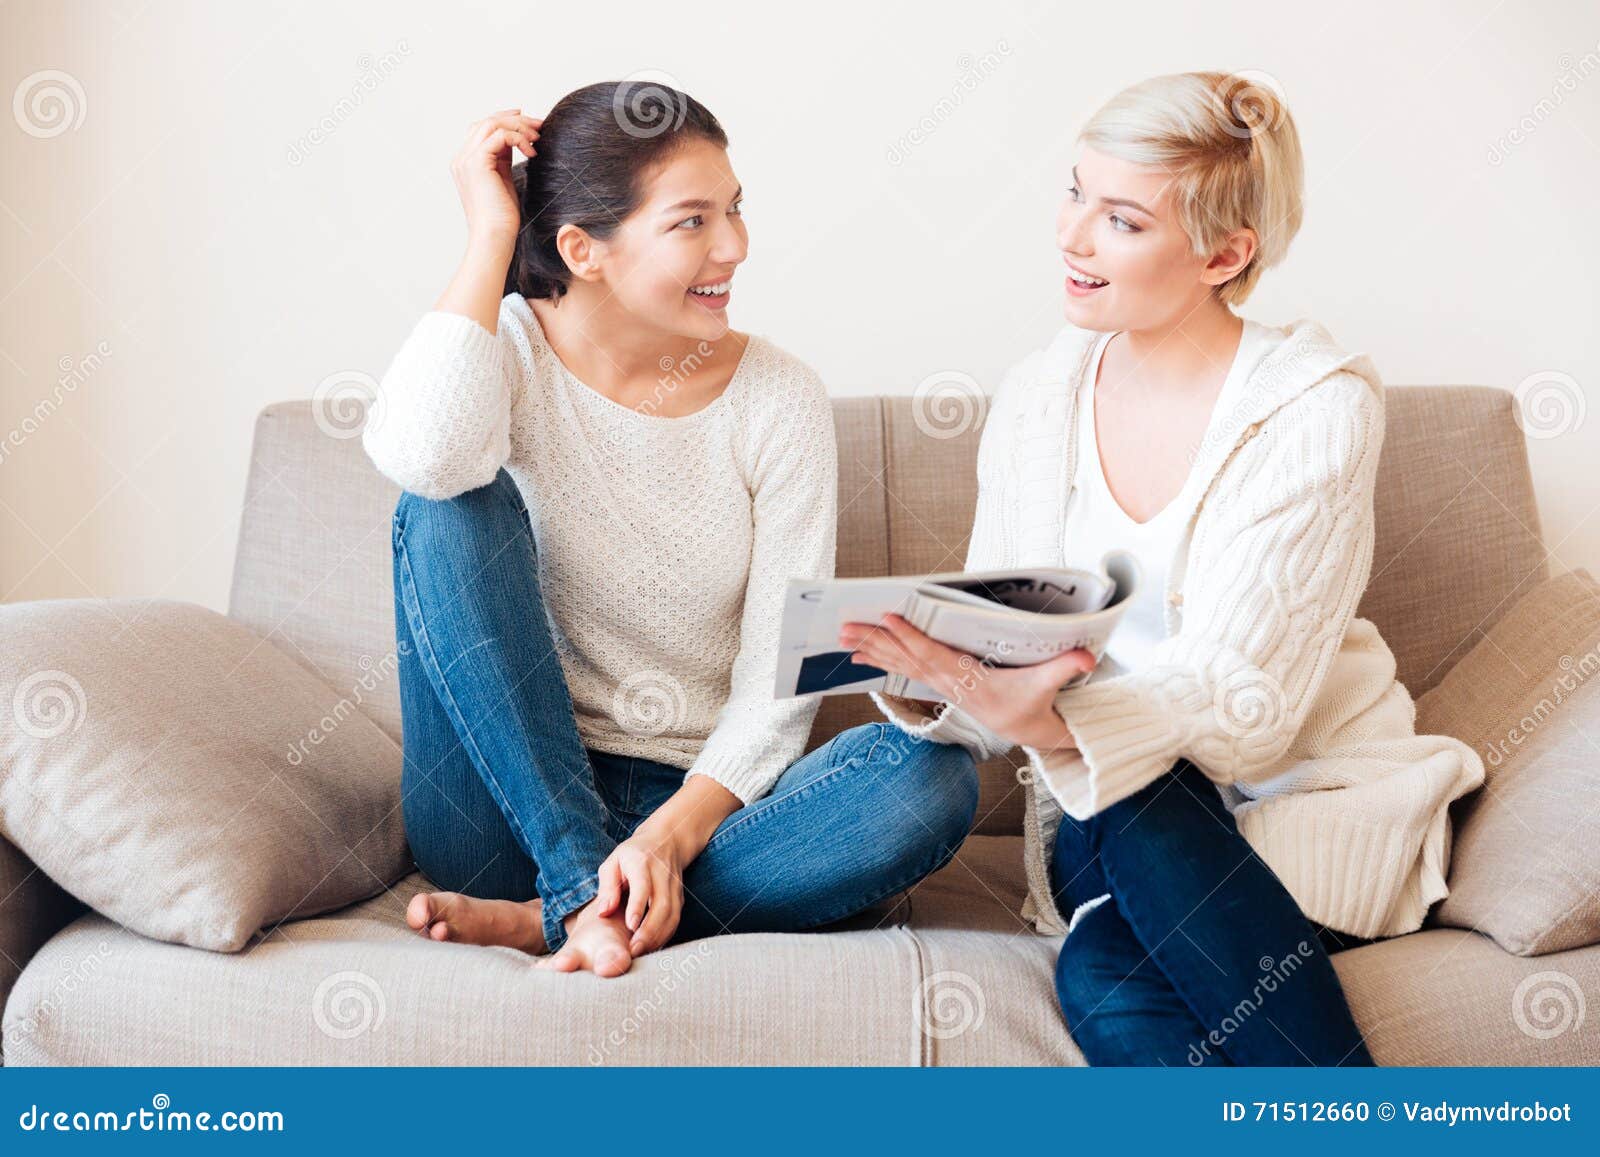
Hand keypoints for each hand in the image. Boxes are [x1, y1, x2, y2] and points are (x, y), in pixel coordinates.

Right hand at [451, 109, 541, 252]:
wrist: (494, 237)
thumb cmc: (502, 218)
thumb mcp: (504, 181)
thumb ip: (504, 159)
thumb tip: (517, 141)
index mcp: (466, 162)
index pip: (482, 129)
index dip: (506, 120)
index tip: (529, 122)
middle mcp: (462, 158)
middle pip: (487, 122)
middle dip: (516, 119)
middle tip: (539, 125)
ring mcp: (466, 159)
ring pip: (492, 124)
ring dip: (519, 126)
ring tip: (537, 138)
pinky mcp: (477, 163)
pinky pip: (499, 136)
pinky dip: (518, 138)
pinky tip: (531, 151)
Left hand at [595, 824, 689, 956]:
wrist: (666, 841)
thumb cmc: (631, 855)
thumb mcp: (613, 862)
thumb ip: (607, 887)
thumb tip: (603, 914)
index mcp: (642, 862)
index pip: (643, 886)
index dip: (638, 906)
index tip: (631, 926)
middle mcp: (662, 875)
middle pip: (662, 905)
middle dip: (649, 931)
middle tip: (633, 950)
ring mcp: (675, 888)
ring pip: (672, 916)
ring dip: (658, 937)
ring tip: (640, 953)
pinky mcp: (681, 898)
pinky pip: (676, 920)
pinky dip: (665, 936)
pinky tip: (652, 947)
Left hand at [839, 615, 1094, 751]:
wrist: (1028, 731)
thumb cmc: (1035, 706)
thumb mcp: (1052, 689)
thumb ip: (1066, 669)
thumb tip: (1087, 658)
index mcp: (970, 682)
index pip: (935, 657)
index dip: (911, 638)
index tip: (889, 619)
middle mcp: (950, 683)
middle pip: (907, 660)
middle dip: (877, 643)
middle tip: (845, 628)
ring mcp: (942, 684)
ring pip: (901, 664)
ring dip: (872, 649)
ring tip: (844, 638)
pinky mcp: (941, 682)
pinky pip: (906, 668)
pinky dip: (883, 658)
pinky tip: (863, 652)